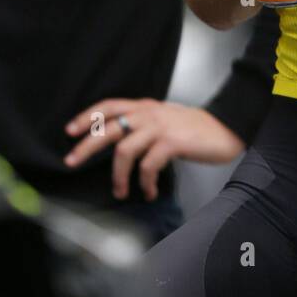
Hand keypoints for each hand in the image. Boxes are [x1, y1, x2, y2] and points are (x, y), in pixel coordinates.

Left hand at [63, 98, 246, 199]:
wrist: (226, 130)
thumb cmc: (194, 130)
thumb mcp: (165, 119)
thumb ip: (143, 124)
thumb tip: (118, 140)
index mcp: (145, 106)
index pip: (109, 106)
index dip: (88, 117)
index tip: (70, 131)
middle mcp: (149, 114)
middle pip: (109, 128)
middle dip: (86, 146)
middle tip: (71, 162)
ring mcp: (160, 128)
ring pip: (125, 151)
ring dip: (119, 175)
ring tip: (121, 191)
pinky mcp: (172, 143)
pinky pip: (148, 166)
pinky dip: (144, 182)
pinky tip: (149, 191)